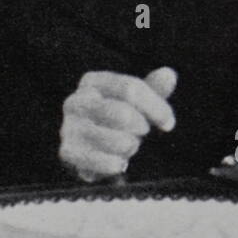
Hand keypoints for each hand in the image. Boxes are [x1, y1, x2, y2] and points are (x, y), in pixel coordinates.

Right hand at [59, 67, 176, 181]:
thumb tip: (168, 74)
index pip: (131, 89)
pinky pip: (104, 161)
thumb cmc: (116, 119)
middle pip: (124, 114)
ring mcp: (69, 127)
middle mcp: (75, 101)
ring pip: (118, 140)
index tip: (168, 123)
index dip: (156, 107)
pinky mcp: (68, 152)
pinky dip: (117, 164)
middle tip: (141, 132)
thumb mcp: (135, 102)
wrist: (88, 148)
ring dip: (130, 146)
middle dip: (141, 127)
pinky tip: (118, 162)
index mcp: (92, 82)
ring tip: (127, 145)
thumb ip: (153, 88)